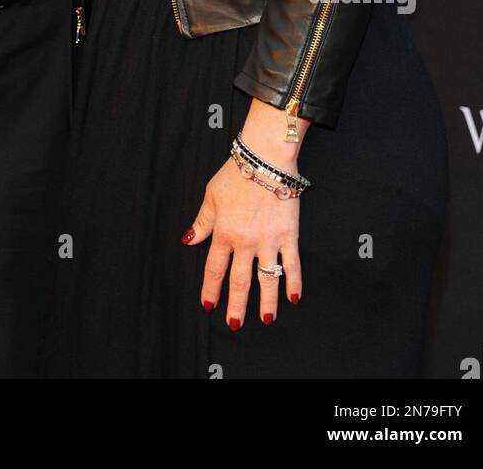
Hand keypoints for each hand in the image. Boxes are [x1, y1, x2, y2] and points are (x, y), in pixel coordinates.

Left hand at [183, 153, 301, 327]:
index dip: (211, 289)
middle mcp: (244, 241)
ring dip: (266, 302)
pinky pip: (292, 263)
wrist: (264, 159)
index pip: (214, 268)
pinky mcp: (288, 235)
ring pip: (266, 278)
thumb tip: (189, 239)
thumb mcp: (211, 196)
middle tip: (234, 324)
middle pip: (239, 280)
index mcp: (223, 232)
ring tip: (266, 320)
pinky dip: (293, 281)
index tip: (209, 306)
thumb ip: (202, 221)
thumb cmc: (235, 173)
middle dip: (236, 305)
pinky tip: (293, 298)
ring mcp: (268, 240)